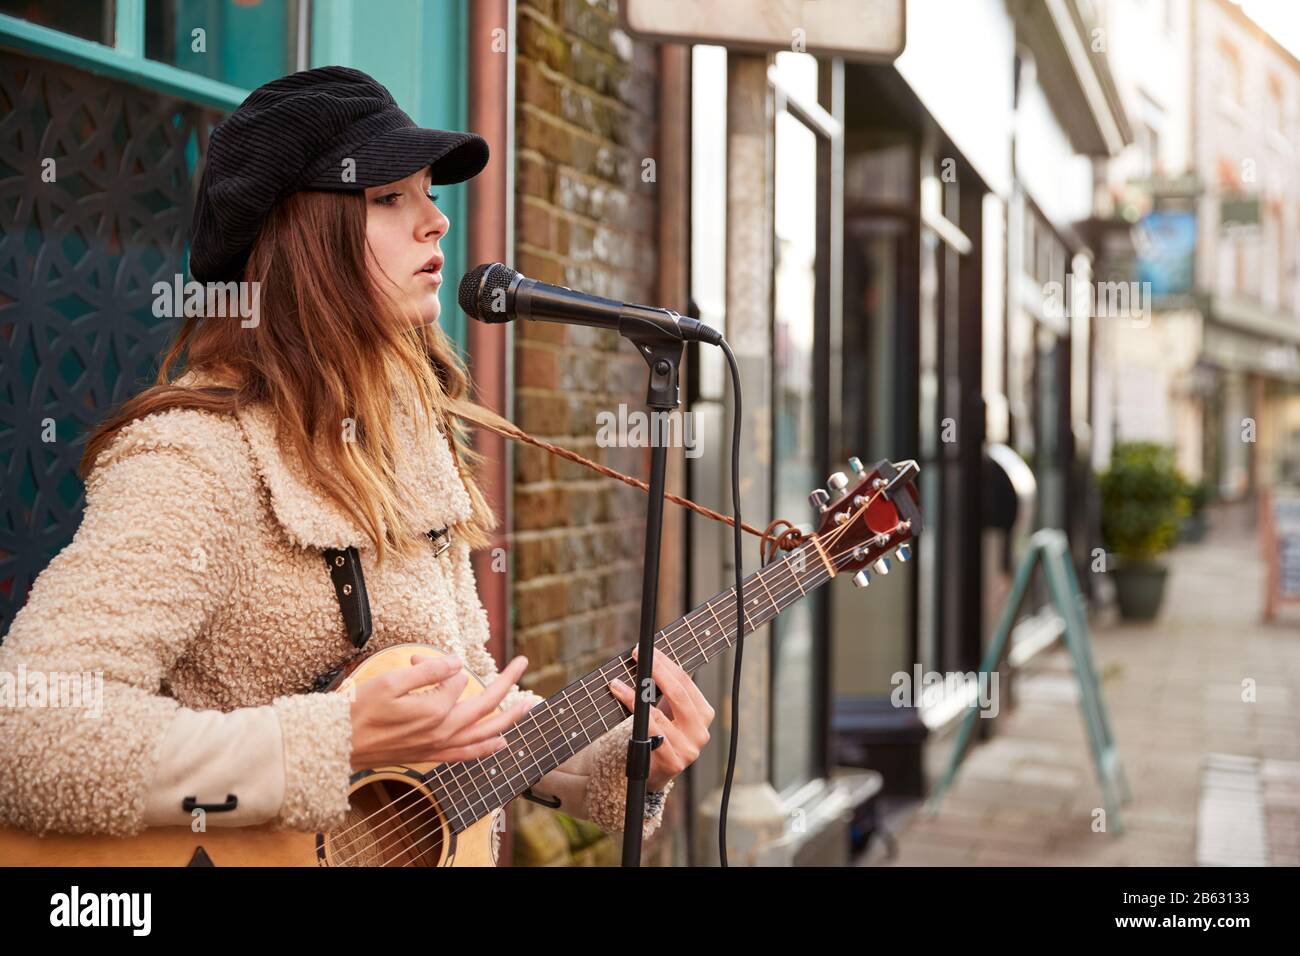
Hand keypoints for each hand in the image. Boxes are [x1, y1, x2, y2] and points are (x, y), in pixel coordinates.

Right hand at [348, 653, 532, 770]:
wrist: (341, 744)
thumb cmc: (361, 710)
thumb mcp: (392, 681)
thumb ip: (428, 671)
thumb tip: (456, 663)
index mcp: (435, 711)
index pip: (456, 680)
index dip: (443, 666)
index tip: (422, 664)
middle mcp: (443, 732)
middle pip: (486, 706)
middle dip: (508, 683)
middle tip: (523, 663)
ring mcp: (439, 747)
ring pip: (485, 732)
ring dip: (510, 716)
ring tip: (529, 704)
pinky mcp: (431, 756)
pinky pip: (468, 754)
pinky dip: (487, 748)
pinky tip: (500, 743)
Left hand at [608, 645, 715, 791]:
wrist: (656, 773)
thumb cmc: (661, 735)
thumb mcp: (670, 712)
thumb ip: (667, 691)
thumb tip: (648, 659)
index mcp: (705, 713)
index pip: (686, 682)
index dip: (666, 663)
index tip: (647, 650)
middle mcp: (701, 731)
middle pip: (678, 693)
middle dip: (656, 671)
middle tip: (636, 656)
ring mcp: (689, 748)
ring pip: (659, 714)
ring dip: (635, 694)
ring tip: (617, 683)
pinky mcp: (673, 761)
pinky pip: (648, 732)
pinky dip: (633, 714)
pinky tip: (621, 702)